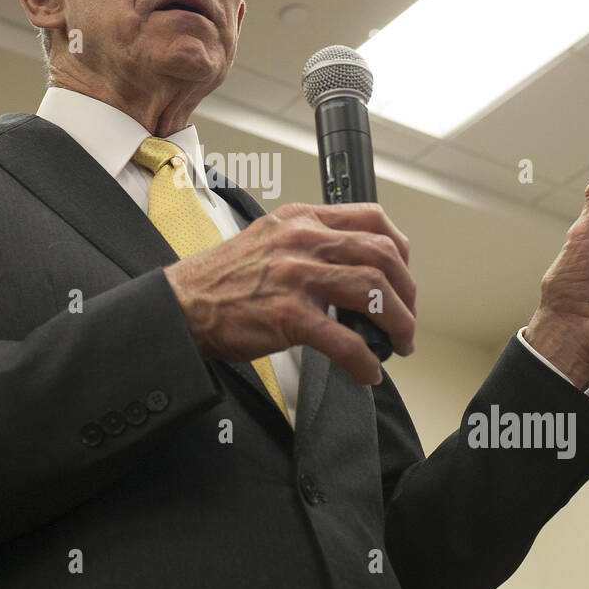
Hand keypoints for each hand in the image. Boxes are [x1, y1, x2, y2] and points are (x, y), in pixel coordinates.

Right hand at [163, 201, 415, 385]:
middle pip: (382, 256)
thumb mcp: (267, 238)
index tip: (402, 272)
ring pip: (373, 292)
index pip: (371, 218)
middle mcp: (303, 241)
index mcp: (300, 219)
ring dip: (397, 323)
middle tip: (406, 318)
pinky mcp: (289, 315)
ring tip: (400, 342)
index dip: (399, 248)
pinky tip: (367, 371)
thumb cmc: (221, 280)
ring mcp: (297, 276)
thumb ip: (308, 242)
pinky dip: (365, 360)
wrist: (181, 304)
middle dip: (406, 292)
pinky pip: (345, 339)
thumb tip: (351, 266)